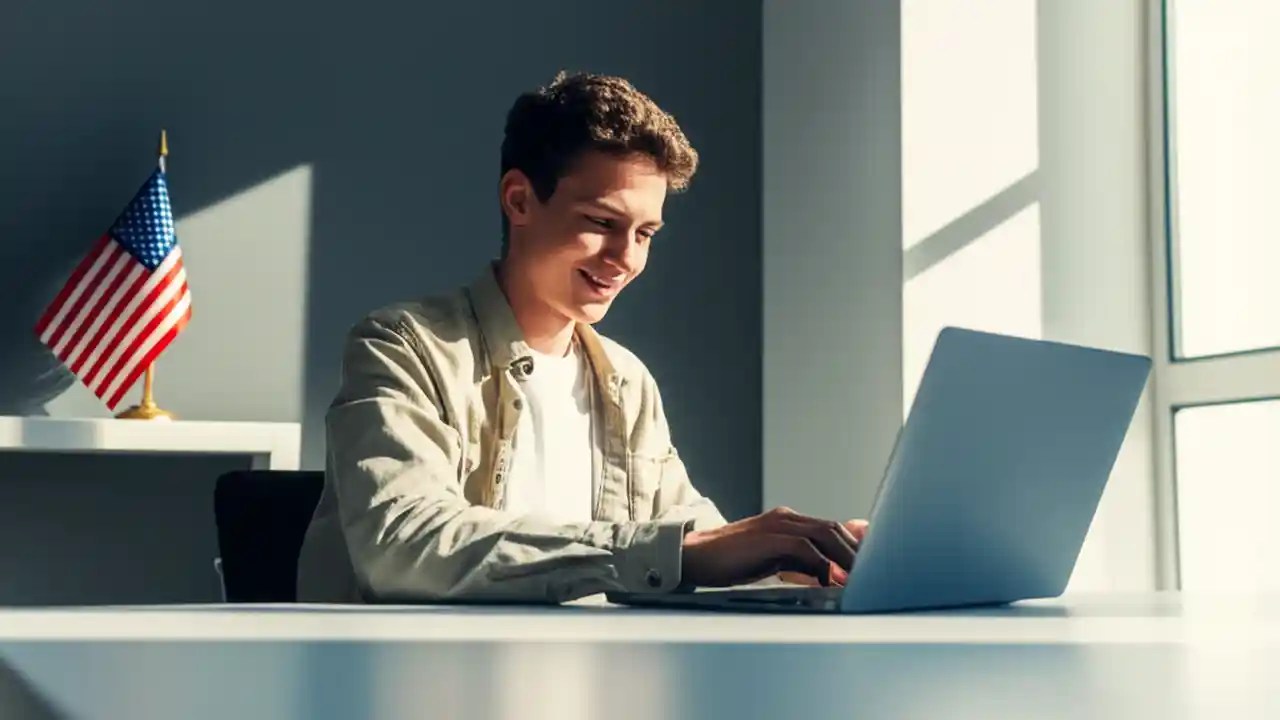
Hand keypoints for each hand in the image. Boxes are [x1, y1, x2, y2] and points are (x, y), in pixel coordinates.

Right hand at [680, 508, 863, 587]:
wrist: (694, 556)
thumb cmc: (731, 561)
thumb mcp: (771, 559)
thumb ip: (798, 561)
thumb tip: (829, 574)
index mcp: (788, 521)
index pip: (831, 529)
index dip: (853, 545)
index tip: (872, 564)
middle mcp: (786, 517)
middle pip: (834, 529)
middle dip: (857, 552)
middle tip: (875, 574)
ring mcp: (777, 525)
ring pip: (824, 534)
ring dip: (846, 557)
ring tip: (861, 578)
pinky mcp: (768, 537)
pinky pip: (804, 547)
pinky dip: (822, 563)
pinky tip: (831, 579)